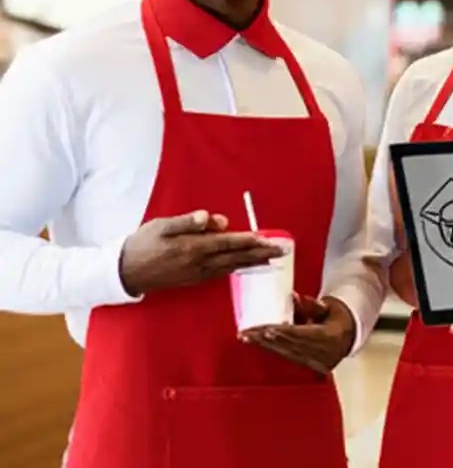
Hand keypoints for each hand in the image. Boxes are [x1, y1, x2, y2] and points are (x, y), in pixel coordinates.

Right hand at [119, 210, 284, 295]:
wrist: (124, 272)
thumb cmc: (142, 243)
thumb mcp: (161, 226)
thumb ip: (188, 222)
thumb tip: (210, 218)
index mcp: (193, 247)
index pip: (229, 243)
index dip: (250, 241)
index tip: (268, 239)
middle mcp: (199, 263)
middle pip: (236, 257)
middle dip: (260, 254)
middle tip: (282, 251)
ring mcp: (197, 274)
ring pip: (232, 267)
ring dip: (253, 262)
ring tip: (272, 259)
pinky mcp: (194, 279)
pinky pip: (222, 273)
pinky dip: (237, 269)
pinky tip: (246, 266)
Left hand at [239, 296, 356, 373]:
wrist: (348, 338)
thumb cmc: (336, 319)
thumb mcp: (330, 308)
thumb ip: (312, 305)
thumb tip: (293, 298)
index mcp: (330, 337)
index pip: (303, 335)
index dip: (284, 333)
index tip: (268, 329)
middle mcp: (321, 354)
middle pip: (289, 345)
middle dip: (266, 339)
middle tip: (247, 333)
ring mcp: (313, 363)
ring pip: (284, 353)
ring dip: (263, 345)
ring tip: (246, 337)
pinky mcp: (305, 366)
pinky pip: (285, 356)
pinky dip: (270, 349)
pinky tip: (256, 343)